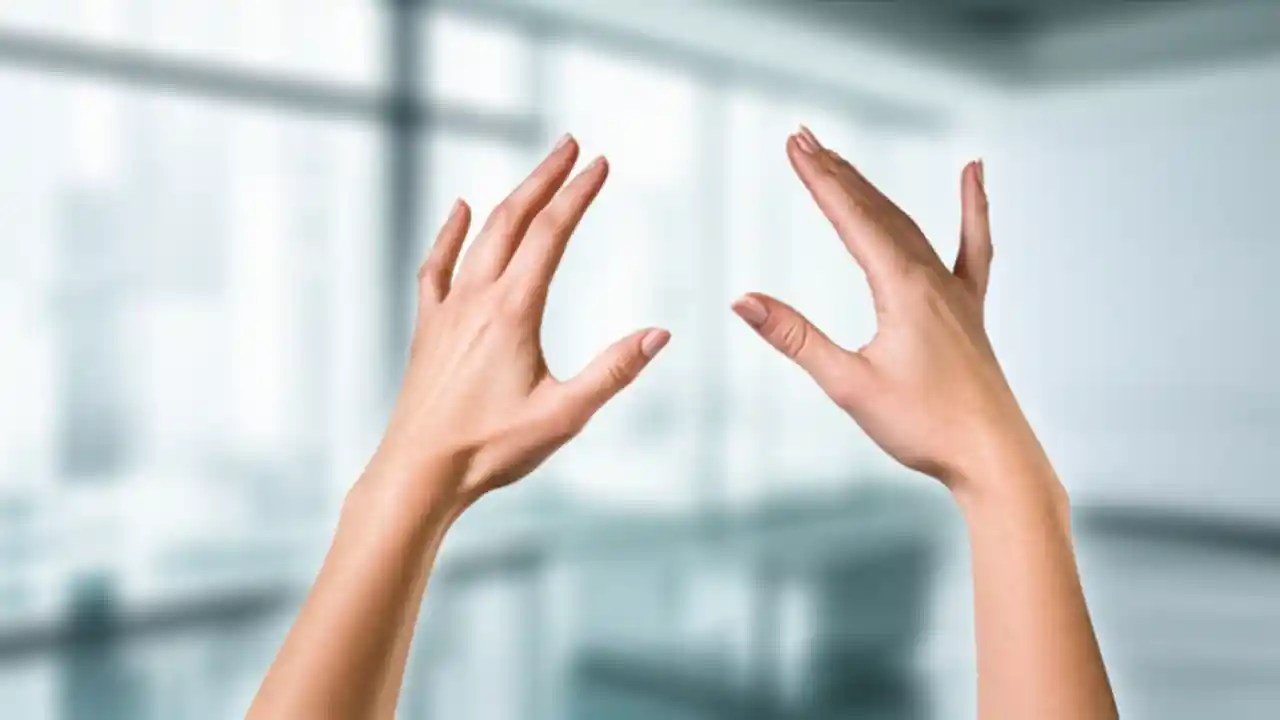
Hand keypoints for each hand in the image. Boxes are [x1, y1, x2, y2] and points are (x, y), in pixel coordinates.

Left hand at [369, 135, 668, 509]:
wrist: (419, 471)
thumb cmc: (491, 449)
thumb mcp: (564, 416)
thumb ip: (613, 372)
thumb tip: (659, 334)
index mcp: (513, 312)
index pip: (551, 234)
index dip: (578, 194)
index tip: (601, 164)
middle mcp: (477, 298)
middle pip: (514, 219)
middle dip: (546, 178)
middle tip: (571, 145)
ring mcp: (448, 309)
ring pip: (480, 235)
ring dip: (511, 198)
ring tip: (536, 174)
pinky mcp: (430, 327)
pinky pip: (437, 265)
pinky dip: (450, 232)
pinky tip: (458, 210)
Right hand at [733, 127, 1038, 494]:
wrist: (993, 457)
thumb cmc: (924, 426)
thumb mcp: (849, 384)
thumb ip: (797, 338)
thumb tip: (742, 301)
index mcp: (904, 289)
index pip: (852, 219)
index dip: (819, 179)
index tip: (793, 144)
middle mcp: (932, 279)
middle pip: (878, 211)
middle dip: (838, 173)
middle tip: (804, 138)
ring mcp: (956, 292)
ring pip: (910, 225)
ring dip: (873, 191)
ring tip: (842, 163)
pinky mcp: (969, 311)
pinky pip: (971, 247)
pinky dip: (972, 207)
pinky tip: (973, 172)